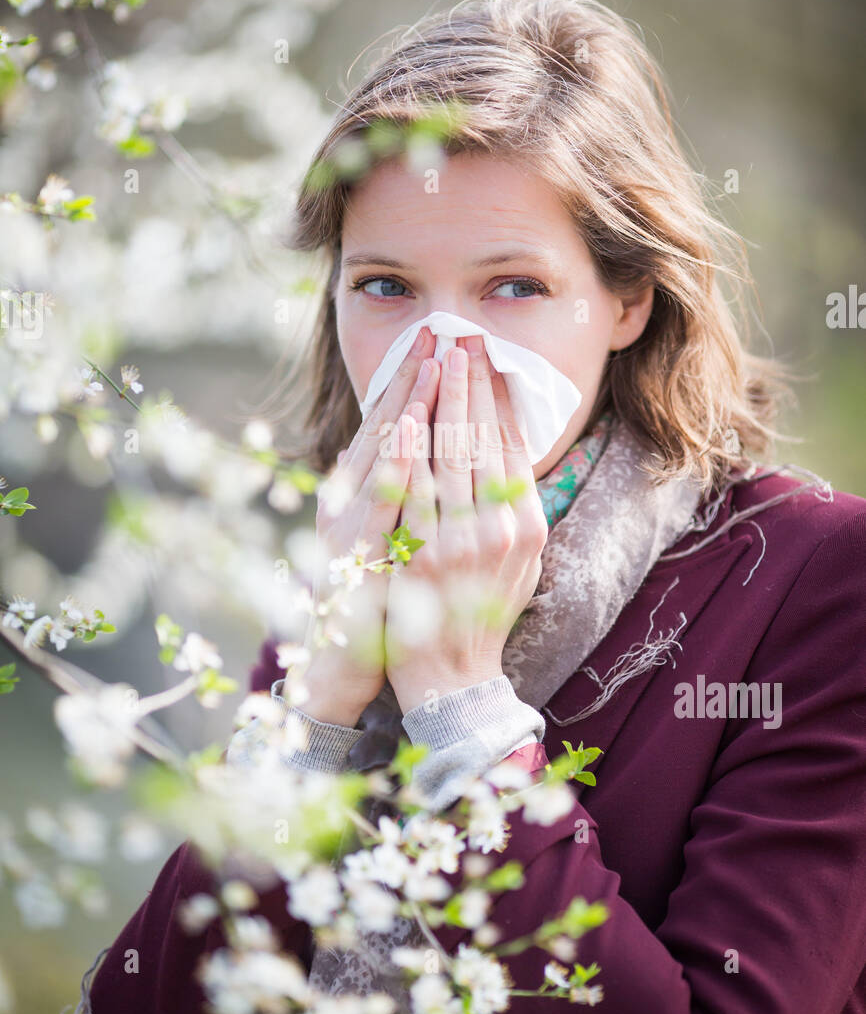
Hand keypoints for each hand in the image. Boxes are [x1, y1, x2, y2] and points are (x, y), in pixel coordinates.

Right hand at [293, 326, 441, 725]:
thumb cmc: (366, 601)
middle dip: (415, 378)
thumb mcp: (374, 537)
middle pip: (384, 428)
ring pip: (382, 454)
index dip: (409, 383)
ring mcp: (350, 524)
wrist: (341, 664)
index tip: (434, 343)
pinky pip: (380, 501)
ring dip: (408, 403)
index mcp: (355, 494)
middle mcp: (348, 501)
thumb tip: (383, 449)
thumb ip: (379, 492)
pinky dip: (391, 461)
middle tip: (440, 332)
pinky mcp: (356, 552)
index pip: (386, 427)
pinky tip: (406, 429)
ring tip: (431, 361)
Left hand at [384, 334, 548, 714]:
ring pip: (453, 455)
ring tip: (440, 357)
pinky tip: (411, 412)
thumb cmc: (483, 616)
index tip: (491, 359)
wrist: (453, 676)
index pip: (514, 447)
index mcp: (528, 526)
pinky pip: (416, 491)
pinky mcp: (422, 555)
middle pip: (485, 441)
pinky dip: (413, 449)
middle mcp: (502, 529)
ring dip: (445, 400)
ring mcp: (463, 542)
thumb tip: (516, 462)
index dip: (501, 399)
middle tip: (466, 338)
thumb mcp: (520, 565)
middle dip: (474, 384)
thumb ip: (519, 514)